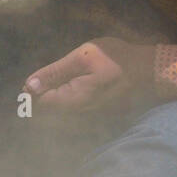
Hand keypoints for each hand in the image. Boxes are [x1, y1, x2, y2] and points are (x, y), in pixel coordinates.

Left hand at [23, 36, 155, 112]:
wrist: (147, 70)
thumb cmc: (114, 59)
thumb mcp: (81, 58)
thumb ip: (55, 72)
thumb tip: (29, 86)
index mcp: (72, 101)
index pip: (38, 105)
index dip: (30, 92)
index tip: (30, 81)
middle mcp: (78, 115)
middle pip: (46, 114)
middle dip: (37, 100)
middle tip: (39, 82)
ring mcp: (87, 118)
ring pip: (57, 115)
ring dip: (49, 102)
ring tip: (51, 84)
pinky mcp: (94, 115)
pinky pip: (70, 114)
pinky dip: (62, 104)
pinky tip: (66, 89)